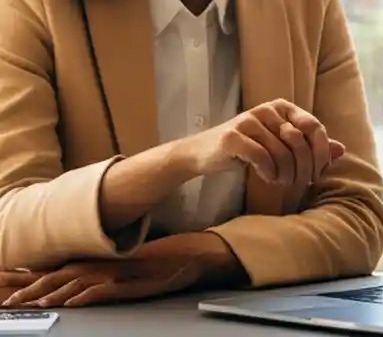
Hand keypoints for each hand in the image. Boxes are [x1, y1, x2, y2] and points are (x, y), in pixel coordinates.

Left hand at [0, 233, 240, 308]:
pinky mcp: (131, 285)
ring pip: (76, 284)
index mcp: (95, 263)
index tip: (8, 286)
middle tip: (9, 301)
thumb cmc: (154, 264)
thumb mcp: (120, 267)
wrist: (188, 256)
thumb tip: (71, 283)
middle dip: (30, 289)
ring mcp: (115, 275)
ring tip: (33, 303)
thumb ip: (96, 273)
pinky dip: (87, 296)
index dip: (30, 278)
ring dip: (53, 294)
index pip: (55, 270)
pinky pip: (105, 291)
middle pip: (58, 277)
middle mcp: (101, 267)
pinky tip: (74, 302)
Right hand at [178, 98, 344, 186]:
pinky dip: (269, 172)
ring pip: (282, 152)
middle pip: (300, 142)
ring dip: (287, 173)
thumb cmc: (249, 148)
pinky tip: (268, 178)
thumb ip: (311, 146)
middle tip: (300, 183)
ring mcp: (248, 120)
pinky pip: (262, 157)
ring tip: (282, 181)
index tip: (318, 173)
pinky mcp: (233, 136)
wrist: (204, 153)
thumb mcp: (282, 145)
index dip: (321, 153)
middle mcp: (267, 109)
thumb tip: (342, 150)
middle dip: (305, 168)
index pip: (315, 127)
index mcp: (283, 107)